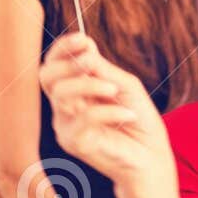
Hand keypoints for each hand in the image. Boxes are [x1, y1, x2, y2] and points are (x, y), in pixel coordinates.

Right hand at [39, 33, 170, 184]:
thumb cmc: (139, 120)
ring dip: (90, 84)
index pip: (54, 64)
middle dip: (69, 63)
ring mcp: (66, 125)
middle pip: (47, 76)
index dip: (63, 48)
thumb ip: (103, 69)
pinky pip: (83, 117)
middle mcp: (64, 107)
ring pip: (61, 94)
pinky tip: (128, 113)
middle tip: (94, 63)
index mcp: (74, 90)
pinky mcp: (75, 143)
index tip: (83, 39)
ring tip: (115, 90)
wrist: (151, 157)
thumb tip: (85, 48)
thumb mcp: (124, 86)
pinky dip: (108, 110)